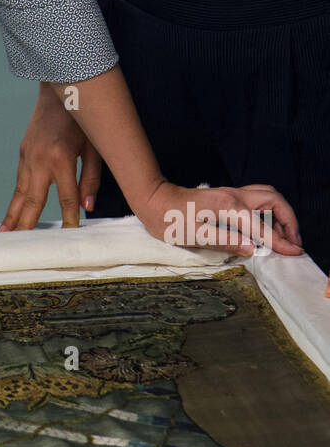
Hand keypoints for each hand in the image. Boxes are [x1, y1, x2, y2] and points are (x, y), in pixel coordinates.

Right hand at [0, 82, 100, 230]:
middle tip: (18, 247)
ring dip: (12, 215)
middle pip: (33, 200)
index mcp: (61, 158)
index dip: (70, 219)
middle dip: (26, 225)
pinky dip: (15, 199)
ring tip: (4, 236)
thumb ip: (92, 178)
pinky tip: (11, 214)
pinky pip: (19, 181)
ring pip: (19, 193)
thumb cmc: (82, 119)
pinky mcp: (23, 152)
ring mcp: (27, 156)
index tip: (70, 236)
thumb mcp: (95, 147)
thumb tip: (88, 207)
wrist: (59, 88)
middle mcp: (40, 159)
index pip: (66, 198)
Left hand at [138, 182, 302, 255]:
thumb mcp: (195, 236)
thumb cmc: (170, 220)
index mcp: (228, 207)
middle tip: (294, 242)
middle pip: (274, 200)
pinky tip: (267, 225)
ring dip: (282, 213)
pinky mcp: (227, 196)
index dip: (280, 241)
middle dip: (290, 220)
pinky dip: (270, 210)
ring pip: (268, 195)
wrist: (154, 200)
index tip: (293, 253)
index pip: (262, 226)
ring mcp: (231, 193)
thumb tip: (252, 249)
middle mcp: (234, 196)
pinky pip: (258, 198)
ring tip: (285, 235)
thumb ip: (226, 241)